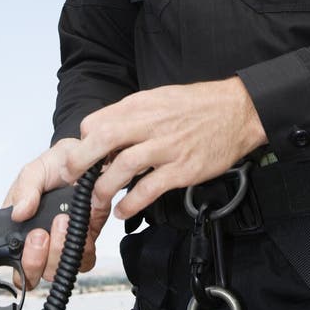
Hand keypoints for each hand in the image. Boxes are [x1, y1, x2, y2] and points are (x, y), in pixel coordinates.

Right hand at [3, 139, 110, 287]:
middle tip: (41, 233)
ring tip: (63, 220)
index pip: (13, 262)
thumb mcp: (35, 171)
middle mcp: (42, 240)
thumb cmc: (58, 164)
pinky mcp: (86, 240)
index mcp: (22, 228)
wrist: (88, 157)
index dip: (21, 261)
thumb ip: (25, 189)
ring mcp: (63, 243)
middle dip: (37, 258)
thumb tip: (18, 213)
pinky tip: (81, 225)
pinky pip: (85, 259)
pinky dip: (84, 248)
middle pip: (35, 273)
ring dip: (60, 250)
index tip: (30, 238)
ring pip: (59, 269)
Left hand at [75, 76, 266, 219]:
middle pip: (104, 139)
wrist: (237, 111)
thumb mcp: (160, 98)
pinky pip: (150, 189)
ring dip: (103, 187)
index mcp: (142, 105)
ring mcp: (167, 148)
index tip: (81, 155)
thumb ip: (133, 114)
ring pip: (123, 167)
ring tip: (96, 200)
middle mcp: (151, 124)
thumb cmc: (198, 105)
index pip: (99, 121)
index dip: (85, 140)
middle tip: (71, 178)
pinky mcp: (183, 169)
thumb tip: (106, 132)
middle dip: (80, 161)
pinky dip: (132, 204)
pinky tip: (123, 211)